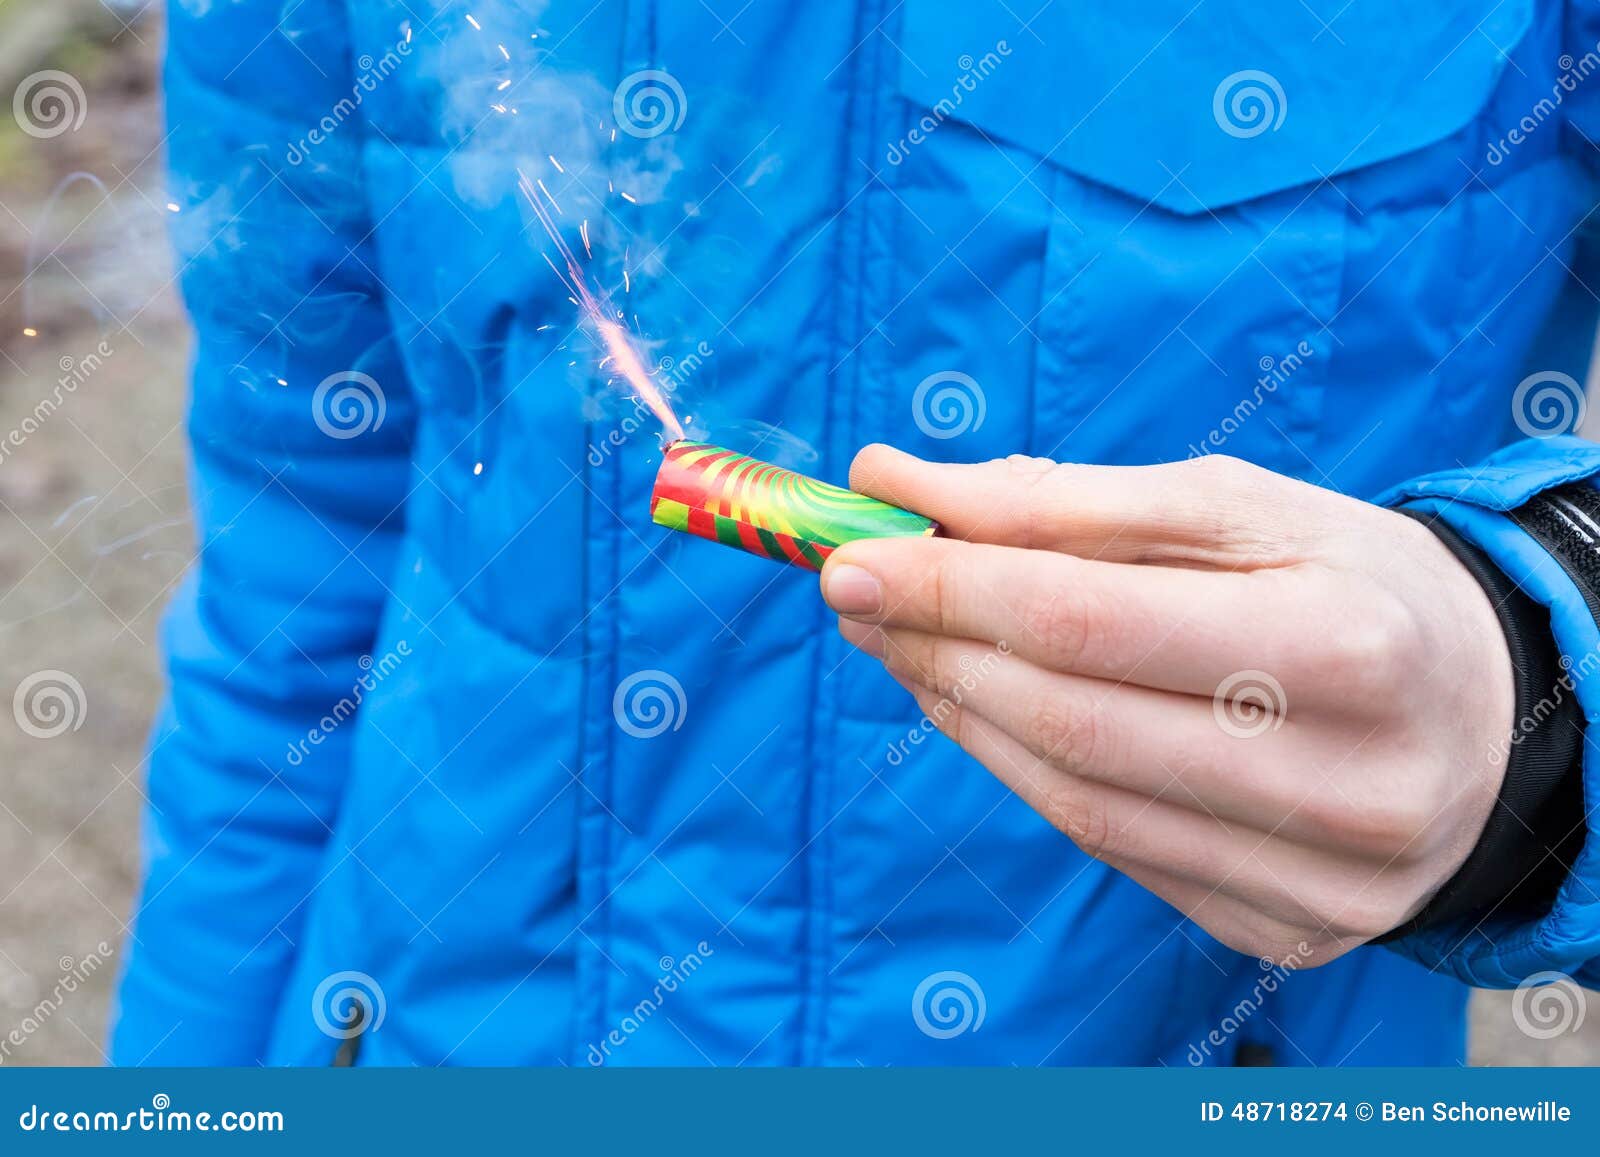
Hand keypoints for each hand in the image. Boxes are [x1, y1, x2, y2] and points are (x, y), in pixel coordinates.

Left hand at [821, 446, 1514, 964]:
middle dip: (936, 649)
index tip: (853, 556)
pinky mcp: (1288, 928)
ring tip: (908, 645)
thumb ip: (1066, 501)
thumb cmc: (1351, 582)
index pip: (1089, 622)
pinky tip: (986, 711)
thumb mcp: (1235, 507)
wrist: (1485, 711)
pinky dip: (1025, 774)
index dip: (950, 590)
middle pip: (1069, 722)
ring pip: (1076, 803)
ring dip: (962, 716)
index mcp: (1349, 643)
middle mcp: (1346, 782)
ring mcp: (1319, 880)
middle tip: (859, 594)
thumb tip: (902, 483)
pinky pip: (1113, 852)